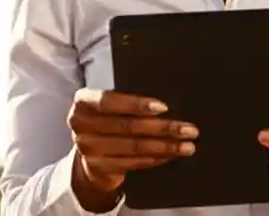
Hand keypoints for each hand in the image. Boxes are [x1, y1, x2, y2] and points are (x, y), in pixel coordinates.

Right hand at [68, 88, 198, 210]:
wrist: (90, 151)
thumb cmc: (108, 119)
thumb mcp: (111, 106)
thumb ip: (130, 102)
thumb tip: (166, 107)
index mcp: (83, 101)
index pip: (109, 101)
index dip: (136, 104)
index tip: (164, 107)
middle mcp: (80, 124)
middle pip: (127, 126)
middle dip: (163, 128)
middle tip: (189, 129)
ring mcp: (87, 149)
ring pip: (133, 147)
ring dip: (165, 146)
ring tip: (187, 145)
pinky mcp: (98, 168)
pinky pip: (133, 163)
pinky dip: (155, 158)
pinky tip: (171, 155)